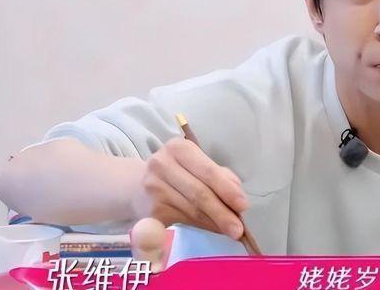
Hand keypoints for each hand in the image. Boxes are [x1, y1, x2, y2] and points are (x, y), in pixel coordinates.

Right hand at [130, 138, 248, 239]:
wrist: (136, 186)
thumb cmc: (176, 173)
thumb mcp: (196, 164)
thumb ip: (220, 175)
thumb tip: (238, 195)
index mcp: (179, 148)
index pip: (208, 171)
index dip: (227, 189)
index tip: (243, 205)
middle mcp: (162, 164)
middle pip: (199, 192)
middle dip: (223, 212)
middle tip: (239, 228)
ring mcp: (153, 188)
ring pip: (192, 209)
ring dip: (214, 222)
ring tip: (230, 231)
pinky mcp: (149, 210)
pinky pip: (182, 221)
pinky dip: (201, 226)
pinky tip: (213, 229)